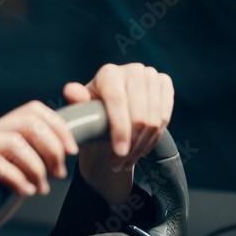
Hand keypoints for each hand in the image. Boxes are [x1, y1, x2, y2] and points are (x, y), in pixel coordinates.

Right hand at [0, 100, 80, 212]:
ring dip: (36, 167)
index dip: (58, 127)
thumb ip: (39, 156)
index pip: (32, 110)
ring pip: (13, 141)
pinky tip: (25, 192)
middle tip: (59, 173)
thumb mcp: (24, 176)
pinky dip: (16, 178)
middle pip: (26, 121)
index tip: (72, 151)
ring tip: (40, 188)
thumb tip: (68, 144)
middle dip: (52, 147)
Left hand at [63, 63, 173, 206]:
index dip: (120, 129)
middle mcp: (133, 70)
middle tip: (118, 165)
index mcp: (109, 74)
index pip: (118, 103)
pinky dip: (153, 139)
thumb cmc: (92, 109)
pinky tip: (140, 151)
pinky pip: (164, 118)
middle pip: (139, 116)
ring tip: (126, 163)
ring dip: (141, 147)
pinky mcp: (164, 83)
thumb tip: (70, 90)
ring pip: (154, 121)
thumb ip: (77, 100)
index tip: (119, 152)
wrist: (112, 106)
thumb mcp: (82, 108)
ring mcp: (151, 75)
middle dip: (131, 146)